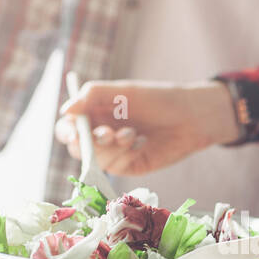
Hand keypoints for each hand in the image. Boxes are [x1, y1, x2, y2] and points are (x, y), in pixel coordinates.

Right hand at [56, 80, 238, 174]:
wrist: (192, 118)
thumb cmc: (159, 99)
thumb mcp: (124, 91)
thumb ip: (93, 96)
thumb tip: (66, 110)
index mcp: (96, 112)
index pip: (68, 126)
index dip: (67, 131)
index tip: (75, 132)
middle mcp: (101, 133)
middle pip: (77, 146)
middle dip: (90, 142)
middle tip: (107, 133)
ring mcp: (114, 152)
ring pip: (95, 158)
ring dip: (111, 146)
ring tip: (132, 133)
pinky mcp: (129, 166)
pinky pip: (115, 167)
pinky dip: (125, 154)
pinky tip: (142, 142)